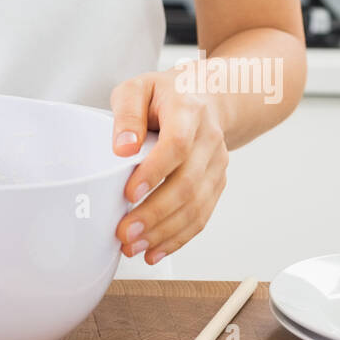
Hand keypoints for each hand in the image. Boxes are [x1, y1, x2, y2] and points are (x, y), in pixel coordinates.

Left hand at [109, 69, 228, 265]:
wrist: (206, 96)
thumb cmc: (165, 94)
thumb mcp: (138, 88)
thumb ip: (127, 113)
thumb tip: (122, 147)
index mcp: (188, 111)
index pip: (177, 145)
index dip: (154, 172)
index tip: (129, 193)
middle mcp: (209, 139)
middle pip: (187, 183)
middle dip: (155, 213)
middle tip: (125, 233)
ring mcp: (217, 164)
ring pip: (197, 206)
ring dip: (165, 232)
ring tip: (135, 247)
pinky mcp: (217, 183)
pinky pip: (202, 216)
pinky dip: (179, 238)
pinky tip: (156, 251)